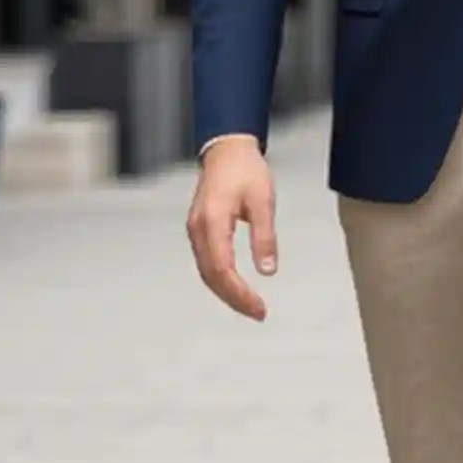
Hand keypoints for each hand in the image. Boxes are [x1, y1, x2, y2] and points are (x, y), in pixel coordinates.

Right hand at [186, 136, 276, 321]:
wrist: (226, 149)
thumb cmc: (246, 170)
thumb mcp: (263, 202)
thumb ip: (264, 236)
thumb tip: (268, 271)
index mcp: (212, 222)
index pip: (222, 269)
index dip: (239, 293)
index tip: (259, 308)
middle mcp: (197, 230)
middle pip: (211, 276)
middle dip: (234, 299)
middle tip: (259, 313)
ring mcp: (195, 230)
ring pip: (206, 272)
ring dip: (227, 292)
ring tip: (251, 306)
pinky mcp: (198, 230)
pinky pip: (207, 262)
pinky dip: (221, 279)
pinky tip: (236, 287)